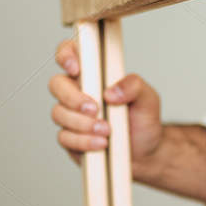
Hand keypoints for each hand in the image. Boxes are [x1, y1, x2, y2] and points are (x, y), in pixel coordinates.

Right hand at [48, 37, 164, 166]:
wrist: (145, 152)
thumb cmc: (142, 121)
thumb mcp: (148, 99)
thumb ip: (134, 86)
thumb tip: (112, 91)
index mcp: (93, 74)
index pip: (70, 53)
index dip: (66, 56)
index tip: (76, 68)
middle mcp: (77, 92)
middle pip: (56, 84)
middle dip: (73, 97)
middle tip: (95, 108)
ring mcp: (71, 115)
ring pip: (59, 113)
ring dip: (82, 123)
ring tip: (106, 130)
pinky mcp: (70, 138)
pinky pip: (64, 138)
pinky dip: (83, 141)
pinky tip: (101, 143)